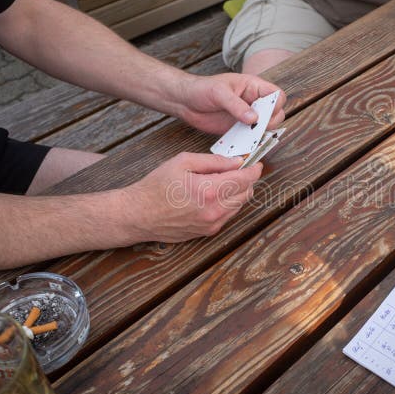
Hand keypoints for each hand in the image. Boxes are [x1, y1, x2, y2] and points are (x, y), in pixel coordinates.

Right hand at [121, 152, 261, 242]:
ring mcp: (212, 224)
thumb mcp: (183, 162)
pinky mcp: (208, 232)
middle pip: (247, 193)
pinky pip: (229, 215)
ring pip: (240, 205)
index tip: (255, 162)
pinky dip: (228, 203)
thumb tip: (237, 162)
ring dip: (238, 192)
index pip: (245, 179)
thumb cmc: (156, 187)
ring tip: (224, 180)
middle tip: (238, 168)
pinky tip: (215, 194)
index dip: (254, 169)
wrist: (139, 215)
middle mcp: (215, 210)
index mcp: (209, 191)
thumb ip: (214, 161)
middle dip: (247, 179)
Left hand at [175, 73, 285, 133]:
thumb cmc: (202, 89)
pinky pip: (251, 138)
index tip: (265, 113)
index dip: (276, 105)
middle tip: (256, 127)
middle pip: (276, 114)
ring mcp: (248, 117)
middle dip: (270, 122)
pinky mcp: (239, 129)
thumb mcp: (219, 93)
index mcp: (254, 87)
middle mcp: (254, 102)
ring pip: (266, 128)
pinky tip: (243, 144)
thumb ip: (236, 105)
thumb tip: (254, 118)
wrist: (185, 102)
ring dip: (261, 134)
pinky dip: (250, 143)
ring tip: (249, 137)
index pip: (277, 95)